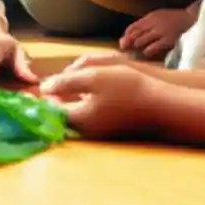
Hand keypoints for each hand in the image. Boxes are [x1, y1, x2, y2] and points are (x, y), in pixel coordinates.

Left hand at [40, 66, 161, 138]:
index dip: (47, 92)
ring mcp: (99, 130)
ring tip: (81, 76)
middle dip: (62, 91)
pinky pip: (91, 112)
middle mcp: (86, 129)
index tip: (45, 79)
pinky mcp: (111, 127)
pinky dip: (89, 99)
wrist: (161, 105)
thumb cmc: (128, 88)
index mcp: (79, 118)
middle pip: (64, 109)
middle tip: (66, 74)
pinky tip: (98, 86)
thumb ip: (65, 82)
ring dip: (76, 94)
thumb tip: (43, 87)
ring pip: (78, 110)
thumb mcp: (93, 77)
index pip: (52, 107)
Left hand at [118, 8, 194, 59]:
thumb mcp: (160, 18)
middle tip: (124, 51)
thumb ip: (147, 26)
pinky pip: (154, 46)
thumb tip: (131, 37)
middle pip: (135, 33)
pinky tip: (146, 53)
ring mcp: (162, 30)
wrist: (194, 19)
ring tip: (134, 53)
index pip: (133, 27)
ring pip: (142, 39)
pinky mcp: (169, 39)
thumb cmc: (175, 21)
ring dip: (136, 47)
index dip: (126, 36)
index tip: (122, 44)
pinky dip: (148, 50)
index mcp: (152, 17)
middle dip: (128, 43)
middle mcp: (155, 22)